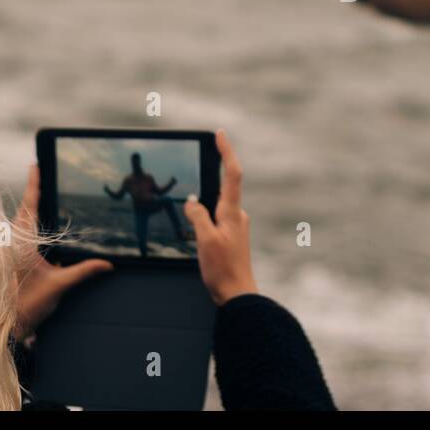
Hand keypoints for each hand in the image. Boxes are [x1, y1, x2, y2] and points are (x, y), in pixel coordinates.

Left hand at [13, 164, 112, 340]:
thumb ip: (83, 271)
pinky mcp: (2, 261)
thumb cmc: (25, 306)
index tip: (35, 163)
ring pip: (17, 224)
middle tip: (39, 172)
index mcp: (22, 240)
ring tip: (39, 198)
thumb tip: (107, 264)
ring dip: (28, 212)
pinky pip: (13, 238)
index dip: (34, 182)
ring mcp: (4, 250)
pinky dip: (24, 230)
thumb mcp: (58, 285)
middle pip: (23, 210)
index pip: (31, 204)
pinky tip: (33, 234)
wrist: (2, 328)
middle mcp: (10, 241)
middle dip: (33, 193)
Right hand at [183, 129, 258, 305]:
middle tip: (198, 168)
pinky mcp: (231, 237)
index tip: (219, 134)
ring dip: (204, 203)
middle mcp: (237, 215)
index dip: (226, 151)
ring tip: (191, 218)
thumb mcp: (205, 240)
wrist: (238, 296)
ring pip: (217, 205)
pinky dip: (205, 218)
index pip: (232, 173)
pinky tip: (195, 231)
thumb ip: (198, 215)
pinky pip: (216, 218)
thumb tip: (192, 201)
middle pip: (224, 186)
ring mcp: (236, 226)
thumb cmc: (223, 270)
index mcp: (232, 212)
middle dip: (210, 176)